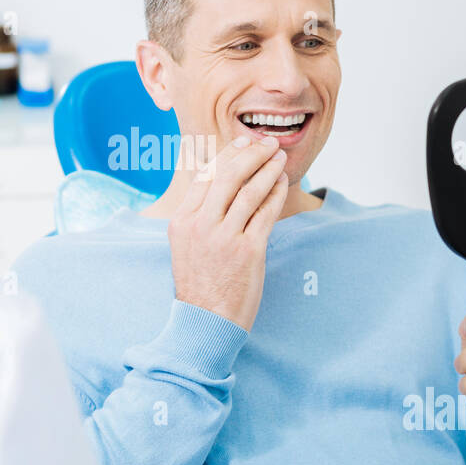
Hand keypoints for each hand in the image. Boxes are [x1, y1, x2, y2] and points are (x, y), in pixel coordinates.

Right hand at [168, 135, 288, 330]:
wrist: (206, 322)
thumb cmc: (199, 285)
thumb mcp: (185, 246)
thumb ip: (198, 216)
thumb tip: (221, 186)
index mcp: (182, 222)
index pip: (205, 176)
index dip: (227, 154)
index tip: (244, 143)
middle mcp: (201, 226)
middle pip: (228, 176)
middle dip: (252, 154)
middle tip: (268, 144)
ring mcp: (225, 238)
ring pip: (249, 191)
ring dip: (268, 170)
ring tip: (280, 159)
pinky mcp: (249, 251)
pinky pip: (266, 214)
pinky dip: (276, 194)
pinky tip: (283, 184)